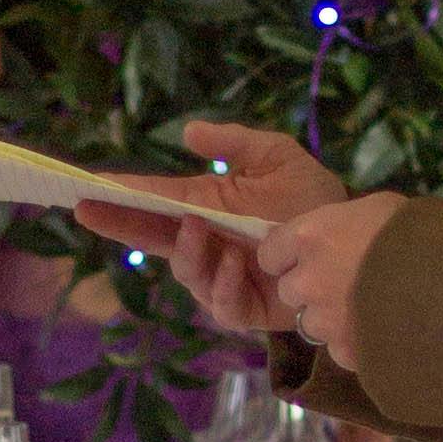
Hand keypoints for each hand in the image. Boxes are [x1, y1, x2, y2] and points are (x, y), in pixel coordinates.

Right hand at [76, 121, 345, 341]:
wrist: (357, 243)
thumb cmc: (314, 199)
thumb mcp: (277, 156)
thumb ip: (234, 142)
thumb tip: (187, 133)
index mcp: (207, 207)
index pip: (155, 201)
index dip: (120, 196)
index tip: (85, 188)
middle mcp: (207, 244)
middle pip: (152, 238)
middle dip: (120, 224)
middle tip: (91, 209)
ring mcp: (223, 278)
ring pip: (185, 273)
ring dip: (188, 252)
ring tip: (200, 229)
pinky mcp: (246, 308)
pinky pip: (222, 305)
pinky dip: (224, 284)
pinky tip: (235, 262)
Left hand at [260, 195, 406, 371]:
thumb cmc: (416, 231)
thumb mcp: (376, 209)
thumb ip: (344, 226)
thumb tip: (341, 236)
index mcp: (309, 237)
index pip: (270, 252)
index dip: (290, 256)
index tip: (311, 256)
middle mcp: (307, 280)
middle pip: (289, 290)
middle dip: (311, 288)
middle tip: (347, 282)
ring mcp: (324, 320)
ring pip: (311, 323)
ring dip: (331, 318)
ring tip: (368, 309)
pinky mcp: (345, 351)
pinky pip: (339, 349)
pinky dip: (355, 343)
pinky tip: (383, 331)